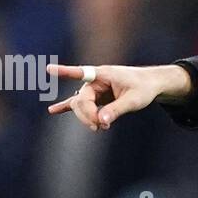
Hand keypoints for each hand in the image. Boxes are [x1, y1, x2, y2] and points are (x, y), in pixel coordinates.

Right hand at [45, 63, 191, 130]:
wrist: (149, 84)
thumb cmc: (143, 88)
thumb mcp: (134, 100)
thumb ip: (116, 110)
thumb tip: (101, 122)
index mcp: (103, 75)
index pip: (81, 73)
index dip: (64, 72)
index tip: (48, 69)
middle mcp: (95, 80)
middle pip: (81, 100)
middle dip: (88, 115)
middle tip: (102, 126)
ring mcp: (93, 89)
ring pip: (80, 105)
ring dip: (87, 118)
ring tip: (99, 128)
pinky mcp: (95, 97)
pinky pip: (78, 103)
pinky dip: (66, 108)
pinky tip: (53, 111)